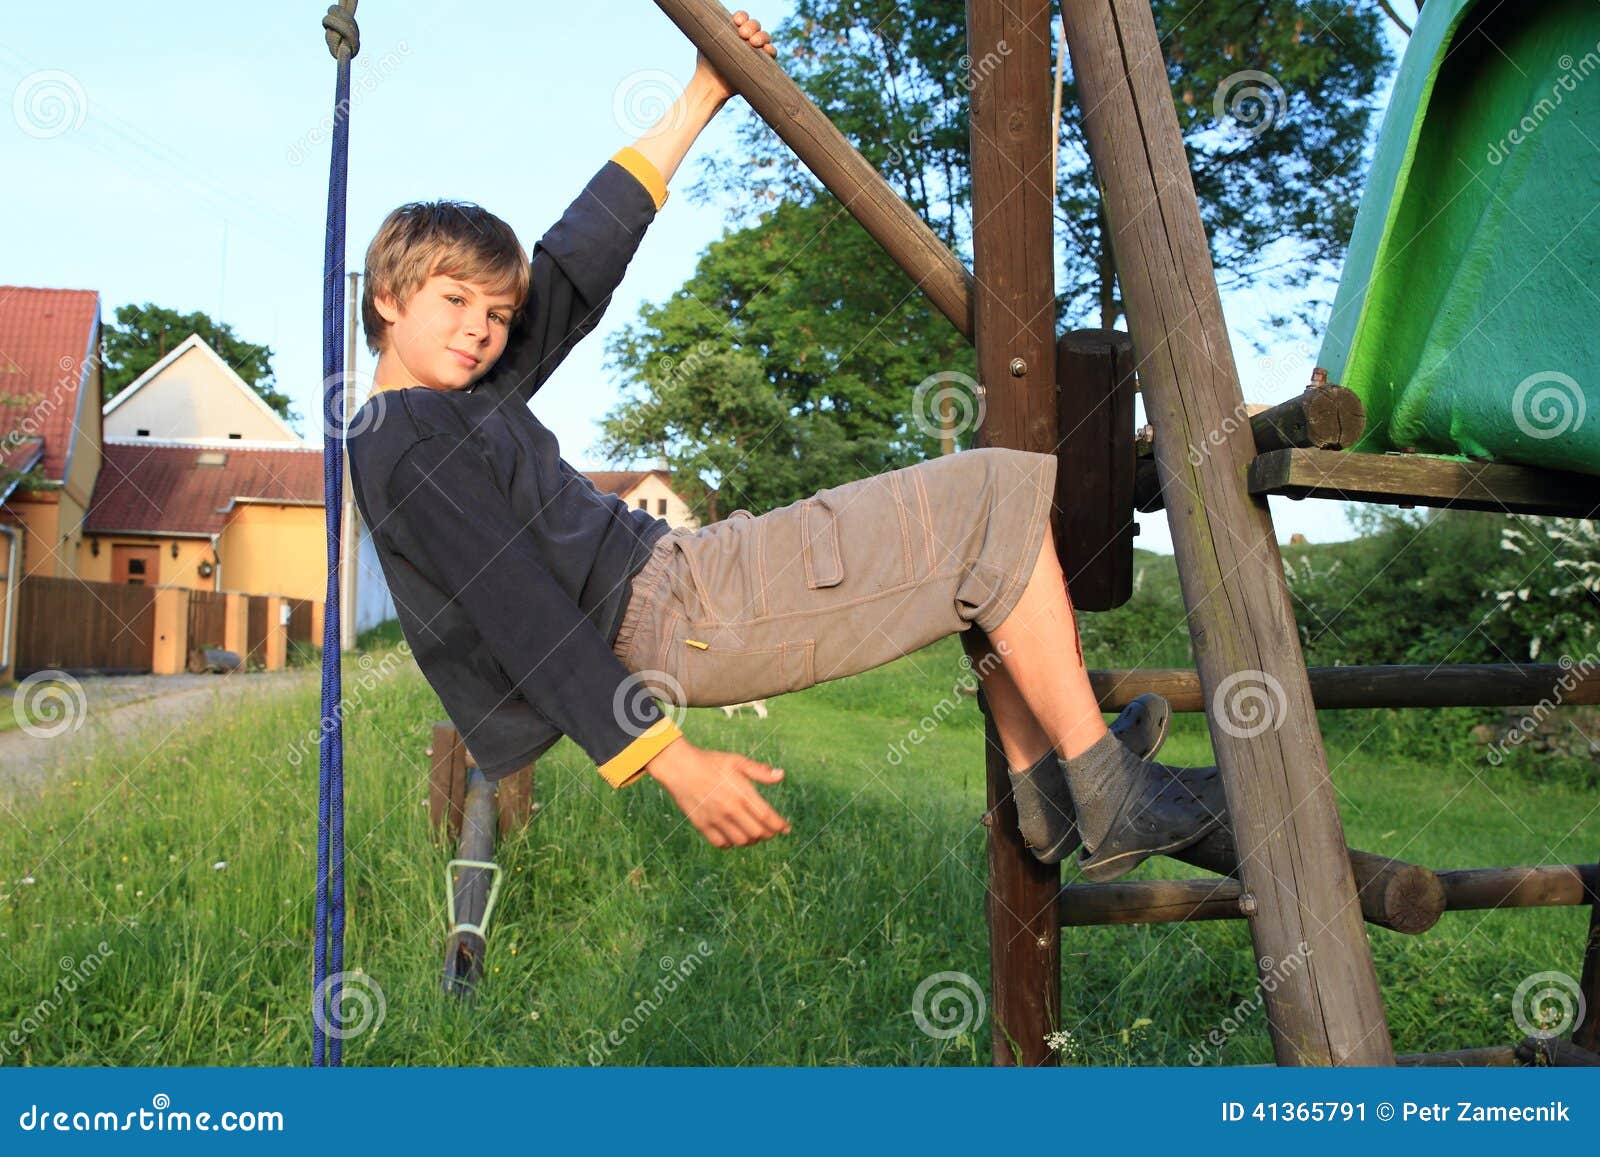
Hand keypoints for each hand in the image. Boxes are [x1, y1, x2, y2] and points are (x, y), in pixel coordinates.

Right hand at [646, 735, 790, 847]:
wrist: (680, 767)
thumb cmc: (711, 762)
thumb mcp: (737, 761)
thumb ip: (760, 771)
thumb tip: (781, 775)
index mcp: (741, 793)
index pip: (767, 817)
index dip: (780, 826)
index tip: (786, 828)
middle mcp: (730, 809)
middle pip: (757, 833)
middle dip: (768, 834)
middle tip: (771, 830)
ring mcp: (715, 819)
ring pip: (741, 841)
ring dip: (751, 840)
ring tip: (754, 833)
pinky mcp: (702, 825)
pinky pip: (721, 843)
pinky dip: (731, 843)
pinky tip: (734, 836)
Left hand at [693, 10, 775, 106]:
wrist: (711, 85)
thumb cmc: (706, 64)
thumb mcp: (704, 42)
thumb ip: (709, 28)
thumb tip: (705, 13)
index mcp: (733, 30)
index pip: (742, 18)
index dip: (742, 17)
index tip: (737, 21)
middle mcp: (745, 39)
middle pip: (755, 25)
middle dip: (752, 26)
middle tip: (743, 34)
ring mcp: (755, 51)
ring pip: (765, 37)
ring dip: (762, 37)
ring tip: (754, 43)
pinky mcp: (761, 64)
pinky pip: (771, 53)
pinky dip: (770, 50)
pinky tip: (766, 50)